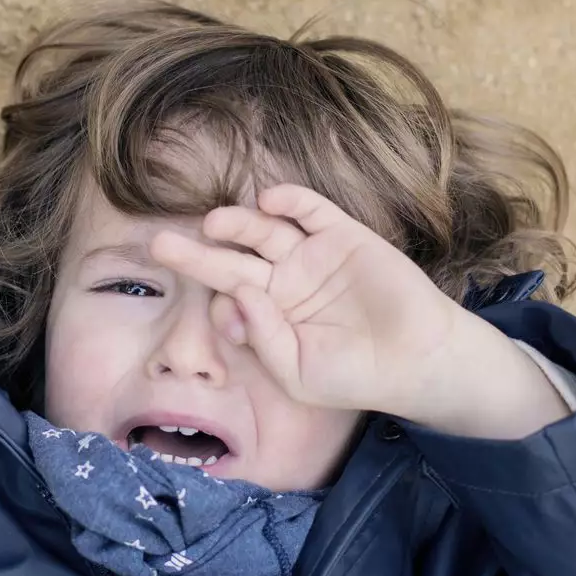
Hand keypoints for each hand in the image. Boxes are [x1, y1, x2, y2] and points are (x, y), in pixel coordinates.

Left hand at [149, 184, 566, 438]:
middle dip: (195, 253)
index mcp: (268, 316)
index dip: (217, 299)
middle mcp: (283, 282)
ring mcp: (311, 257)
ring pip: (264, 230)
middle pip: (231, 259)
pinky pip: (310, 211)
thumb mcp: (297, 371)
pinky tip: (268, 200)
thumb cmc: (353, 375)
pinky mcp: (343, 236)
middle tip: (159, 245)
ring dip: (237, 223)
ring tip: (214, 223)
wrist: (416, 359)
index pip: (228, 297)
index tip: (220, 308)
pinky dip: (290, 200)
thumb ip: (263, 338)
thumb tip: (236, 296)